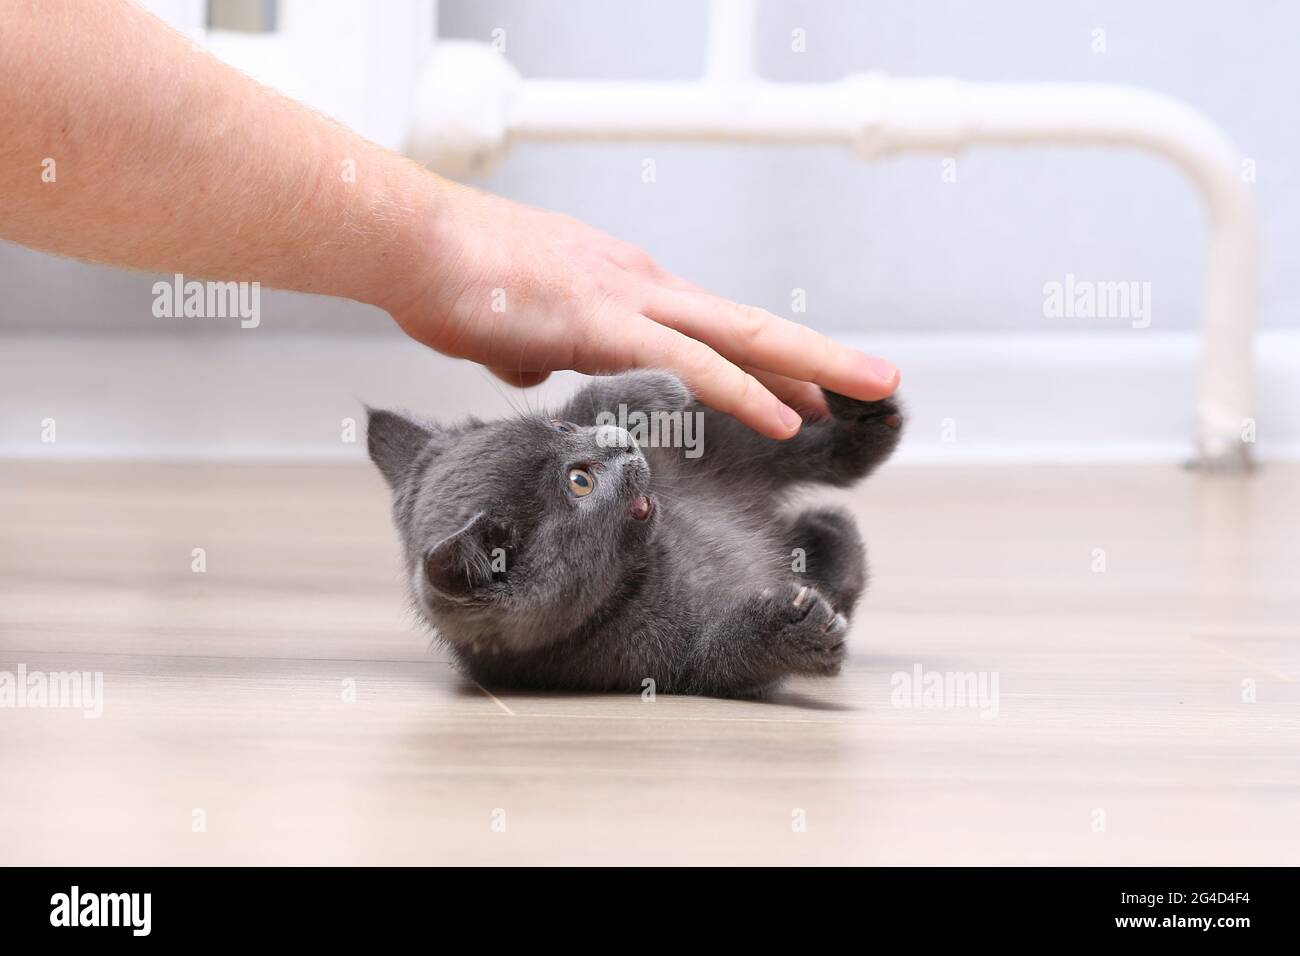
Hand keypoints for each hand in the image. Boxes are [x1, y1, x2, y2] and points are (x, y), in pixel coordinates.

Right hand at [382, 180, 899, 438]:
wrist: (408, 238)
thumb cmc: (450, 279)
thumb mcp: (513, 326)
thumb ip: (543, 347)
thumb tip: (542, 367)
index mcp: (626, 286)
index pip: (715, 327)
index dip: (769, 357)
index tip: (812, 385)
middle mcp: (642, 283)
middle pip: (751, 323)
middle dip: (822, 355)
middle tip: (880, 379)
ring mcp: (628, 297)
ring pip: (741, 334)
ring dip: (813, 365)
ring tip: (870, 392)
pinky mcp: (601, 320)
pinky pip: (688, 361)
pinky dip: (742, 391)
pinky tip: (784, 419)